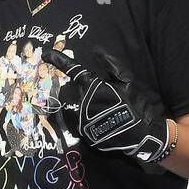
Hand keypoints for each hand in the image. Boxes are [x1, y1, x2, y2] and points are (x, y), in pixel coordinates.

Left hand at [41, 46, 169, 163]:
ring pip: (78, 107)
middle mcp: (83, 103)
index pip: (73, 70)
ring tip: (107, 112)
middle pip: (76, 91)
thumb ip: (111, 65)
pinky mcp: (85, 134)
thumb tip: (96, 50)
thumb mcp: (129, 81)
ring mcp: (82, 120)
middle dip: (86, 92)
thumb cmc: (137, 106)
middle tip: (105, 98)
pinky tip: (105, 122)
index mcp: (93, 87)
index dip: (59, 60)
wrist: (142, 137)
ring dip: (88, 106)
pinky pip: (82, 121)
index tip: (45, 53)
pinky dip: (90, 119)